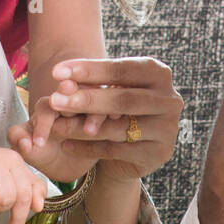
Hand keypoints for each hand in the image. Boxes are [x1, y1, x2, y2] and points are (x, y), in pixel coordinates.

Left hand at [8, 57, 183, 183]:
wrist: (133, 149)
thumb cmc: (117, 109)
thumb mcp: (109, 91)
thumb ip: (92, 84)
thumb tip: (62, 82)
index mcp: (159, 74)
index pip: (122, 69)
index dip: (89, 70)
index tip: (56, 72)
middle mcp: (169, 100)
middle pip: (122, 99)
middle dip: (85, 99)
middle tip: (54, 100)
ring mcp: (167, 128)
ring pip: (118, 127)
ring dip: (82, 127)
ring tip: (55, 125)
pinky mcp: (158, 153)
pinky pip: (117, 150)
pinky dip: (88, 148)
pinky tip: (66, 145)